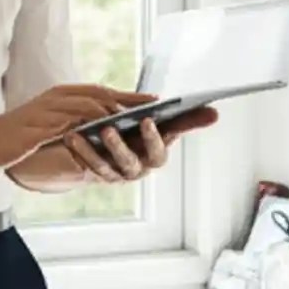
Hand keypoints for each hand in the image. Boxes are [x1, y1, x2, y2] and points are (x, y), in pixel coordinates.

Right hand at [0, 85, 156, 167]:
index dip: (127, 94)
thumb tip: (103, 124)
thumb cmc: (20, 134)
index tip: (152, 99)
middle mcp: (56, 97)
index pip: (100, 91)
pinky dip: (89, 130)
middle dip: (127, 100)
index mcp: (60, 95)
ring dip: (112, 113)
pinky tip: (105, 138)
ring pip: (86, 106)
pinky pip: (69, 126)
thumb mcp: (50, 122)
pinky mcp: (39, 128)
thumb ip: (73, 119)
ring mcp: (47, 111)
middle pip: (98, 94)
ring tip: (134, 123)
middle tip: (151, 107)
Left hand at [63, 107, 219, 182]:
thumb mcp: (160, 121)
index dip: (155, 137)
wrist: (110, 144)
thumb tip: (216, 113)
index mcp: (155, 154)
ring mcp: (118, 173)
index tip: (148, 120)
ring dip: (99, 148)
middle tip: (112, 128)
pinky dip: (82, 150)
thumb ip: (185, 118)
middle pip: (135, 160)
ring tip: (89, 131)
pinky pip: (91, 165)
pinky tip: (72, 135)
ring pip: (110, 164)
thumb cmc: (140, 129)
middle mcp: (139, 167)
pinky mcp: (98, 174)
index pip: (160, 149)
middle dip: (124, 145)